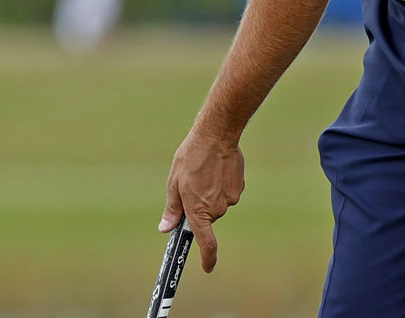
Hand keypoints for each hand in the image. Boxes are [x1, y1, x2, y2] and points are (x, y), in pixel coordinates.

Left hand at [160, 129, 244, 272]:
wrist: (216, 136)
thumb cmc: (190, 157)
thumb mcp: (174, 182)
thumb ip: (172, 209)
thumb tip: (165, 228)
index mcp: (197, 210)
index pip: (205, 242)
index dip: (208, 258)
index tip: (208, 268)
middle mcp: (216, 209)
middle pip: (206, 218)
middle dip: (198, 207)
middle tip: (190, 185)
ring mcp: (229, 200)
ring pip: (216, 205)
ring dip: (209, 194)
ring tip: (204, 172)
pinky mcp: (238, 189)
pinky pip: (226, 194)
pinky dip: (220, 186)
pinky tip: (215, 169)